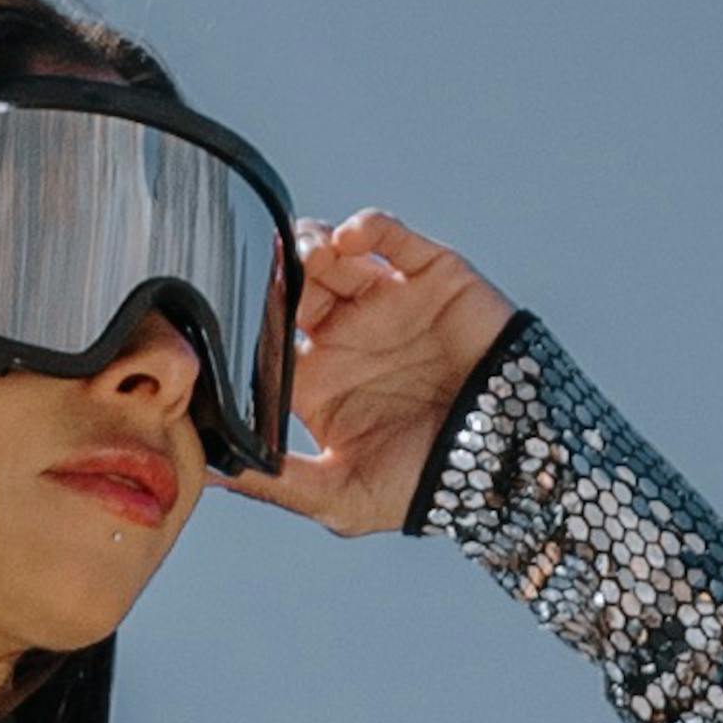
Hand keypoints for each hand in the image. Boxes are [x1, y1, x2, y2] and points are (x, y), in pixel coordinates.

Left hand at [225, 205, 514, 535]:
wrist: (509, 461)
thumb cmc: (427, 486)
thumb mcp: (342, 496)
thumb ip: (279, 482)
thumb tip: (213, 475)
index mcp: (316, 380)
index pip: (263, 336)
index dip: (242, 321)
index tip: (223, 319)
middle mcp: (345, 335)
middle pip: (291, 284)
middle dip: (272, 272)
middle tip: (262, 275)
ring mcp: (385, 301)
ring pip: (331, 252)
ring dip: (308, 244)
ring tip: (305, 255)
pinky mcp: (426, 274)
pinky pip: (388, 235)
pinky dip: (366, 226)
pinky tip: (348, 241)